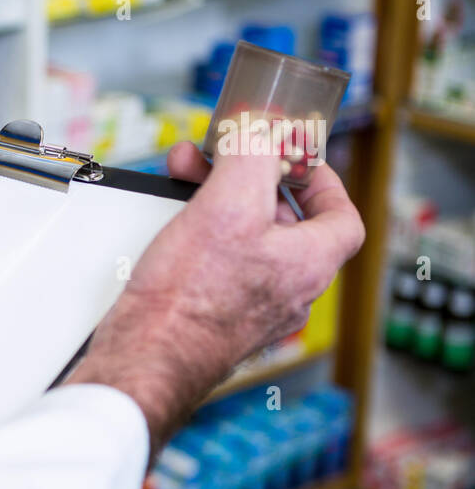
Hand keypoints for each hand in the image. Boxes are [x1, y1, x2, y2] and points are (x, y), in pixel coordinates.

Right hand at [66, 141, 363, 451]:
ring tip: (181, 185)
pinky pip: (220, 268)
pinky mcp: (214, 321)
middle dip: (250, 181)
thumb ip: (253, 155)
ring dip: (219, 205)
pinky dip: (200, 238)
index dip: (323, 181)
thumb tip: (261, 132)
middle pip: (286, 224)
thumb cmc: (190, 298)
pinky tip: (168, 227)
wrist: (146, 356)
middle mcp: (288, 291)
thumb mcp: (229, 202)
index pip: (342, 216)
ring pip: (248, 244)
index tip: (294, 159)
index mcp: (308, 263)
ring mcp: (251, 310)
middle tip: (218, 160)